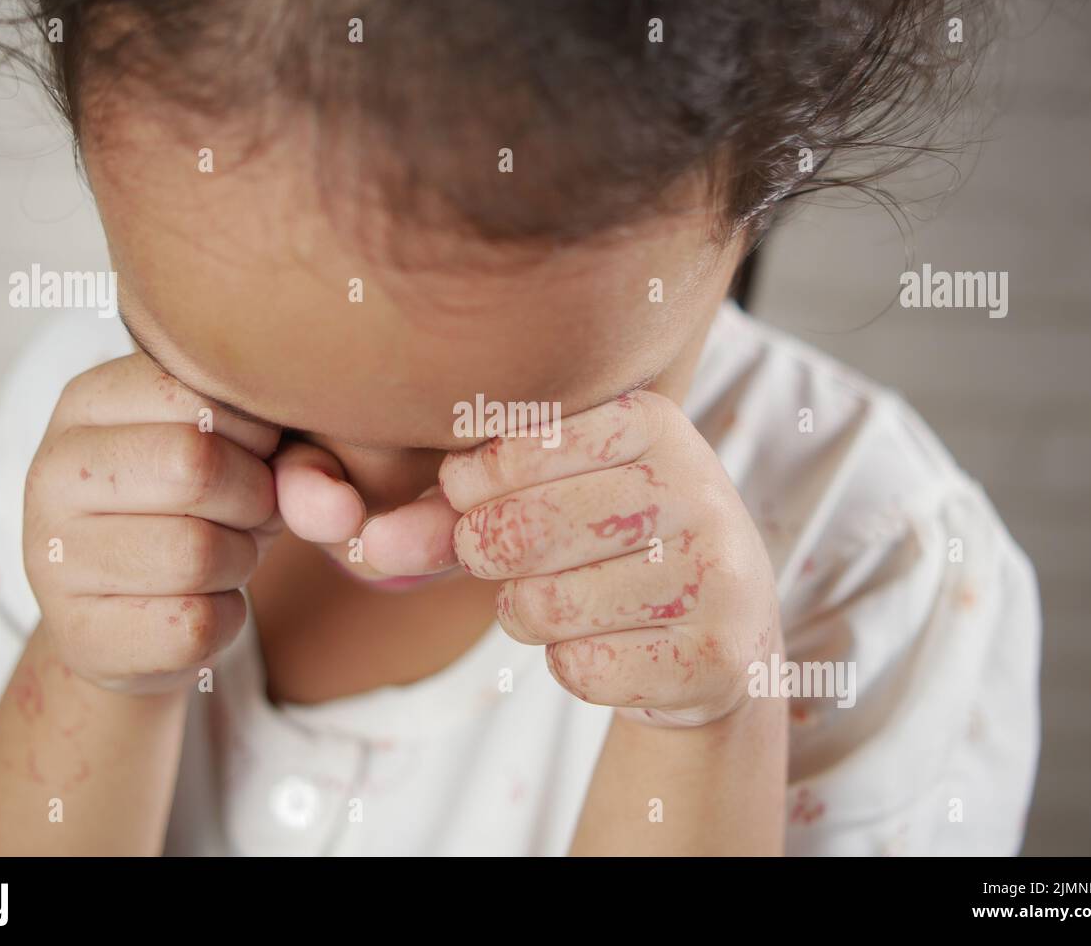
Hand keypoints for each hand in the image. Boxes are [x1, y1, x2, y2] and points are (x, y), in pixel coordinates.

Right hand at [23, 353, 282, 692]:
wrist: (134, 615)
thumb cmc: (205, 509)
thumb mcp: (250, 455)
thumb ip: (301, 452)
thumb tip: (343, 508)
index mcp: (89, 401)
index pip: (200, 391)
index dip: (259, 432)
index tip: (255, 452)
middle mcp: (51, 471)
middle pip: (196, 466)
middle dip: (252, 498)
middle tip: (244, 512)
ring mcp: (50, 558)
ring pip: (197, 554)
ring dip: (239, 562)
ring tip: (219, 555)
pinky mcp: (77, 636)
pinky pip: (195, 627)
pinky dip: (224, 620)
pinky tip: (198, 605)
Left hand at [439, 391, 778, 727]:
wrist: (723, 629)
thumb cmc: (609, 545)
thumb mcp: (543, 499)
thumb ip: (453, 511)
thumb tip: (367, 544)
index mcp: (655, 421)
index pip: (516, 450)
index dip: (469, 488)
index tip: (473, 499)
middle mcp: (699, 487)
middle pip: (524, 531)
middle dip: (484, 554)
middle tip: (495, 556)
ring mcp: (716, 573)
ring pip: (546, 606)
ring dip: (526, 613)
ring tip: (560, 598)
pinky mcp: (714, 654)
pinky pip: (581, 668)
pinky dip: (570, 664)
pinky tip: (606, 641)